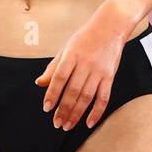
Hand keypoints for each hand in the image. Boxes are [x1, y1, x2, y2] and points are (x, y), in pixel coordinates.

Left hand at [34, 11, 129, 130]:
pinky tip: (89, 123)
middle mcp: (85, 63)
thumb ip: (53, 67)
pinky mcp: (110, 76)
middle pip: (73, 91)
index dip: (52, 93)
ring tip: (68, 125)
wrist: (111, 26)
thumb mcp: (67, 48)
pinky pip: (103, 97)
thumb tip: (39, 83)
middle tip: (57, 123)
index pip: (59, 77)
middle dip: (64, 109)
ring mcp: (99, 70)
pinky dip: (97, 112)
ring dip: (76, 113)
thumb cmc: (85, 38)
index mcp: (72, 55)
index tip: (47, 108)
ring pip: (87, 97)